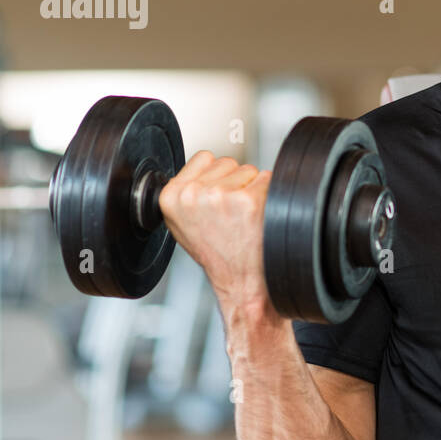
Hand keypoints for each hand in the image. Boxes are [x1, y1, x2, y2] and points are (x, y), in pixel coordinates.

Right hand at [157, 150, 273, 309]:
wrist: (240, 281)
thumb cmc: (217, 255)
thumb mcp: (183, 224)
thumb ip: (186, 193)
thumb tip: (200, 169)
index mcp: (171, 197)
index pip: (204, 158)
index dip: (216, 177)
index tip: (217, 200)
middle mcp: (193, 195)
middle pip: (228, 162)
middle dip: (234, 183)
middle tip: (232, 214)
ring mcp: (221, 196)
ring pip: (248, 170)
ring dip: (251, 189)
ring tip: (243, 218)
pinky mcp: (249, 200)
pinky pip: (267, 179)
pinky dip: (268, 195)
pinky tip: (258, 217)